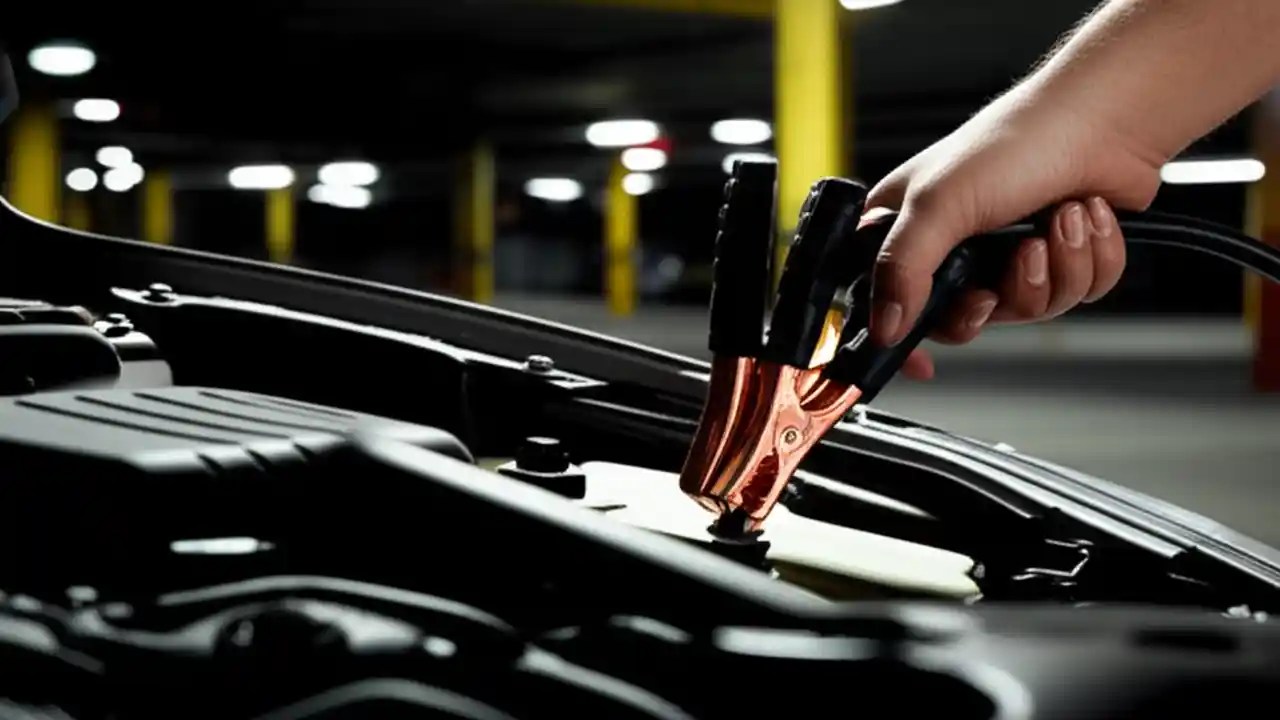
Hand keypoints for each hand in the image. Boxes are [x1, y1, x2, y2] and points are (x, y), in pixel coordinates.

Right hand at [864, 89, 1162, 379]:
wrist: (1102, 120)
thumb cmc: (1015, 141)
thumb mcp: (938, 206)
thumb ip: (902, 270)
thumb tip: (884, 327)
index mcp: (910, 230)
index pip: (883, 302)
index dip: (899, 340)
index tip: (919, 364)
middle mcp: (956, 247)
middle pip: (966, 319)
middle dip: (1003, 295)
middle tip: (1010, 270)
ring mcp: (1009, 255)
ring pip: (1030, 309)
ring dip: (1055, 269)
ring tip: (1057, 223)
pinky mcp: (1060, 257)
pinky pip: (1077, 293)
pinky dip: (1088, 258)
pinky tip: (1082, 218)